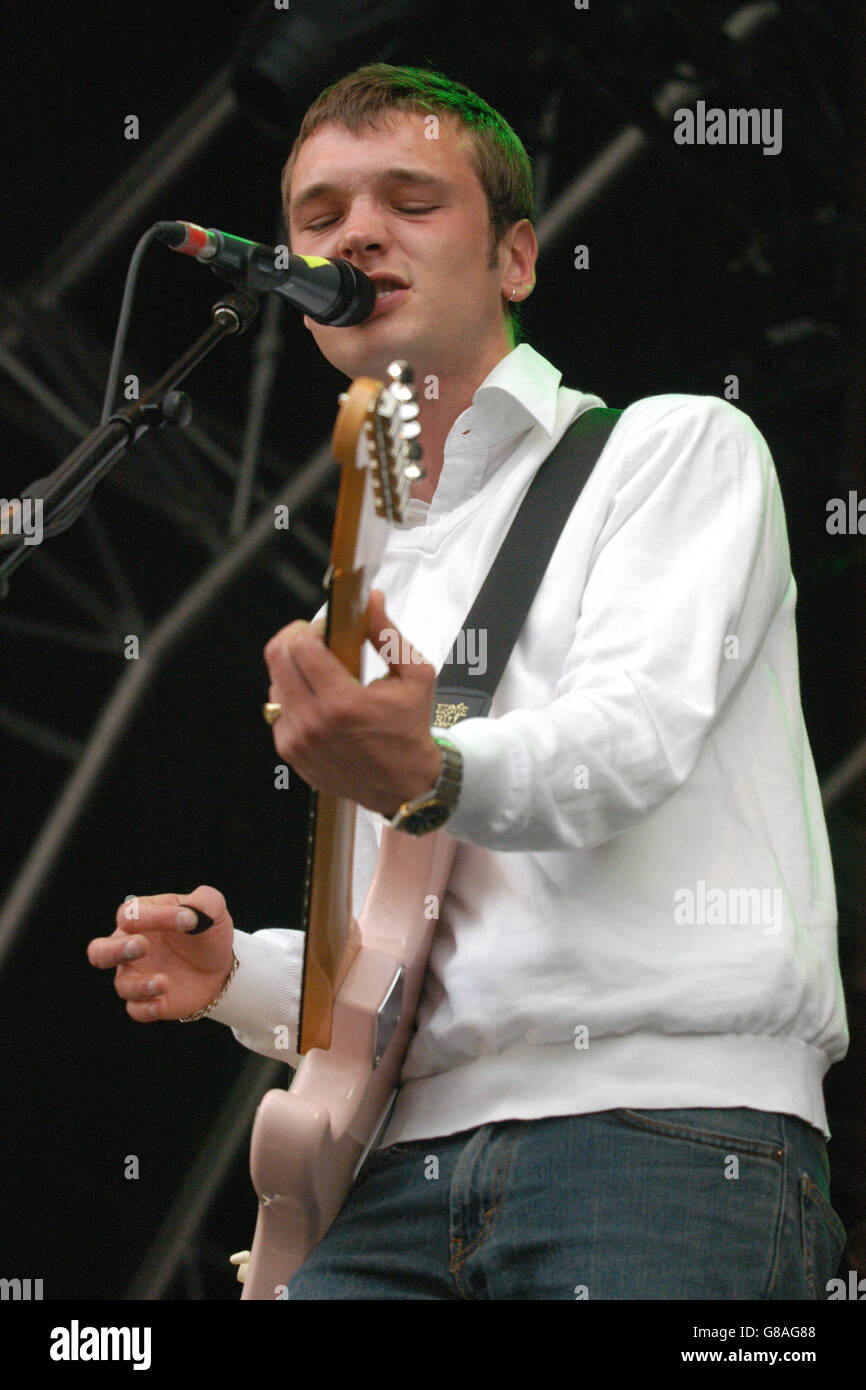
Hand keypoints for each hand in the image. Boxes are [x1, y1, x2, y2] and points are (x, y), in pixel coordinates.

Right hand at [86, 887, 234, 1021]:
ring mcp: (137, 976)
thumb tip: (190, 913)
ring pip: (122, 985)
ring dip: (140, 985)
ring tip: (164, 981)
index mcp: (141, 918)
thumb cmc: (206, 929)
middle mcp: (130, 948)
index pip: (131, 915)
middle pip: (99, 951)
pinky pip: (136, 1010)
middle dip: (116, 950)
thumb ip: (204, 900)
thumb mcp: (212, 906)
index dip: (155, 915)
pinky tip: (162, 1003)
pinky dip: (146, 1009)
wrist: (221, 964)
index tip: (190, 920)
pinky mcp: (149, 1001)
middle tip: (142, 946)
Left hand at [264, 590, 441, 815]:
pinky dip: (293, 696)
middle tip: (316, 639)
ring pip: (274, 683)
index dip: (312, 627)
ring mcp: (297, 739)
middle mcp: (313, 723)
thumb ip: (388, 635)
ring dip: (293, 669)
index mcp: (343, 703)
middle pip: (277, 658)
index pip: (302, 646)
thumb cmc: (410, 730)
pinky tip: (318, 700)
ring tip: (321, 673)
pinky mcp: (290, 751)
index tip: (328, 628)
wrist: (405, 786)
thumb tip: (371, 601)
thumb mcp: (415, 676)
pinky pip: (277, 709)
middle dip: (295, 639)